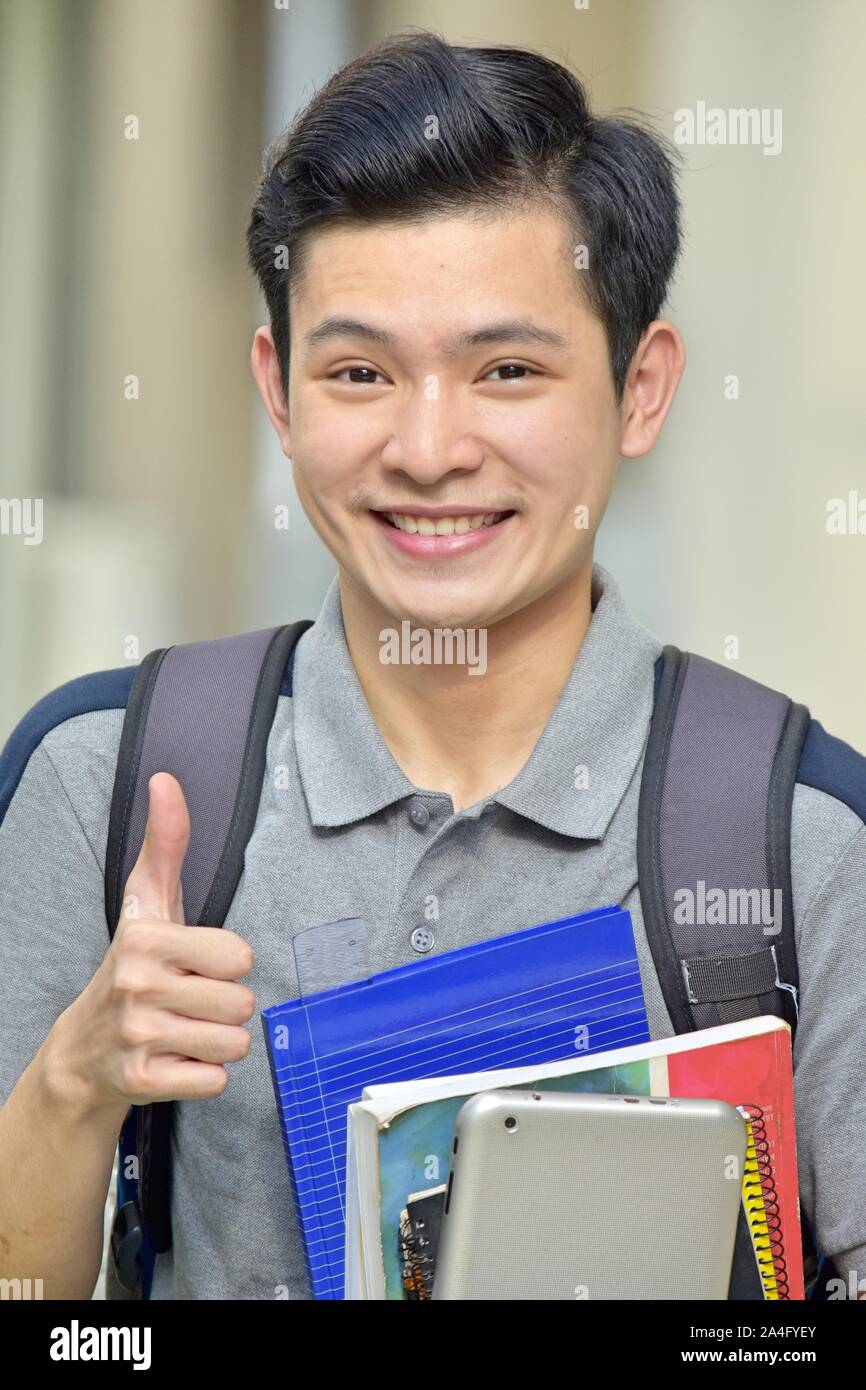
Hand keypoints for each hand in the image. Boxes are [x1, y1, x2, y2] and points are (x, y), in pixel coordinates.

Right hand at [51, 772, 254, 1110]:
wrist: (83, 1050)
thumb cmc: (134, 965)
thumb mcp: (148, 903)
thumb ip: (167, 843)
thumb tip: (166, 780)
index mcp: (146, 938)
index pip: (240, 955)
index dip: (224, 963)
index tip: (193, 964)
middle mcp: (139, 986)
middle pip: (242, 1003)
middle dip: (224, 1007)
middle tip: (188, 1002)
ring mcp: (139, 1037)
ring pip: (235, 1044)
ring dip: (217, 1042)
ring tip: (184, 1030)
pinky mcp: (144, 1081)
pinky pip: (216, 1081)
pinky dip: (203, 1075)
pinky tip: (175, 1059)